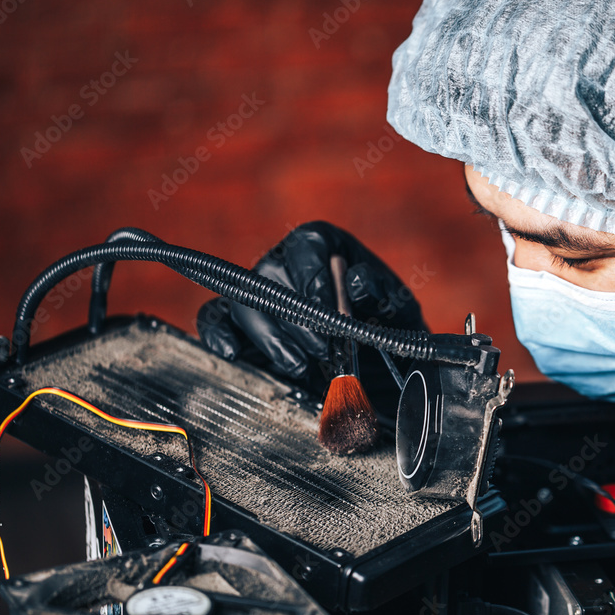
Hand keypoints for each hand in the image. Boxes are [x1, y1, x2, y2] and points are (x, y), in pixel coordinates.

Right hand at [197, 221, 426, 398]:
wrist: (377, 371)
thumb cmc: (387, 330)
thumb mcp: (398, 313)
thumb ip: (382, 295)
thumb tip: (357, 282)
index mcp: (326, 247)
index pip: (308, 244)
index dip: (313, 274)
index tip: (328, 309)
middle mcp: (287, 265)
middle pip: (272, 275)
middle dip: (297, 318)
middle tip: (324, 351)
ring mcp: (261, 294)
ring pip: (245, 303)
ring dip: (270, 338)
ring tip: (301, 368)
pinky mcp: (241, 327)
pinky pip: (216, 321)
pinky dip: (217, 335)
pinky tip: (233, 354)